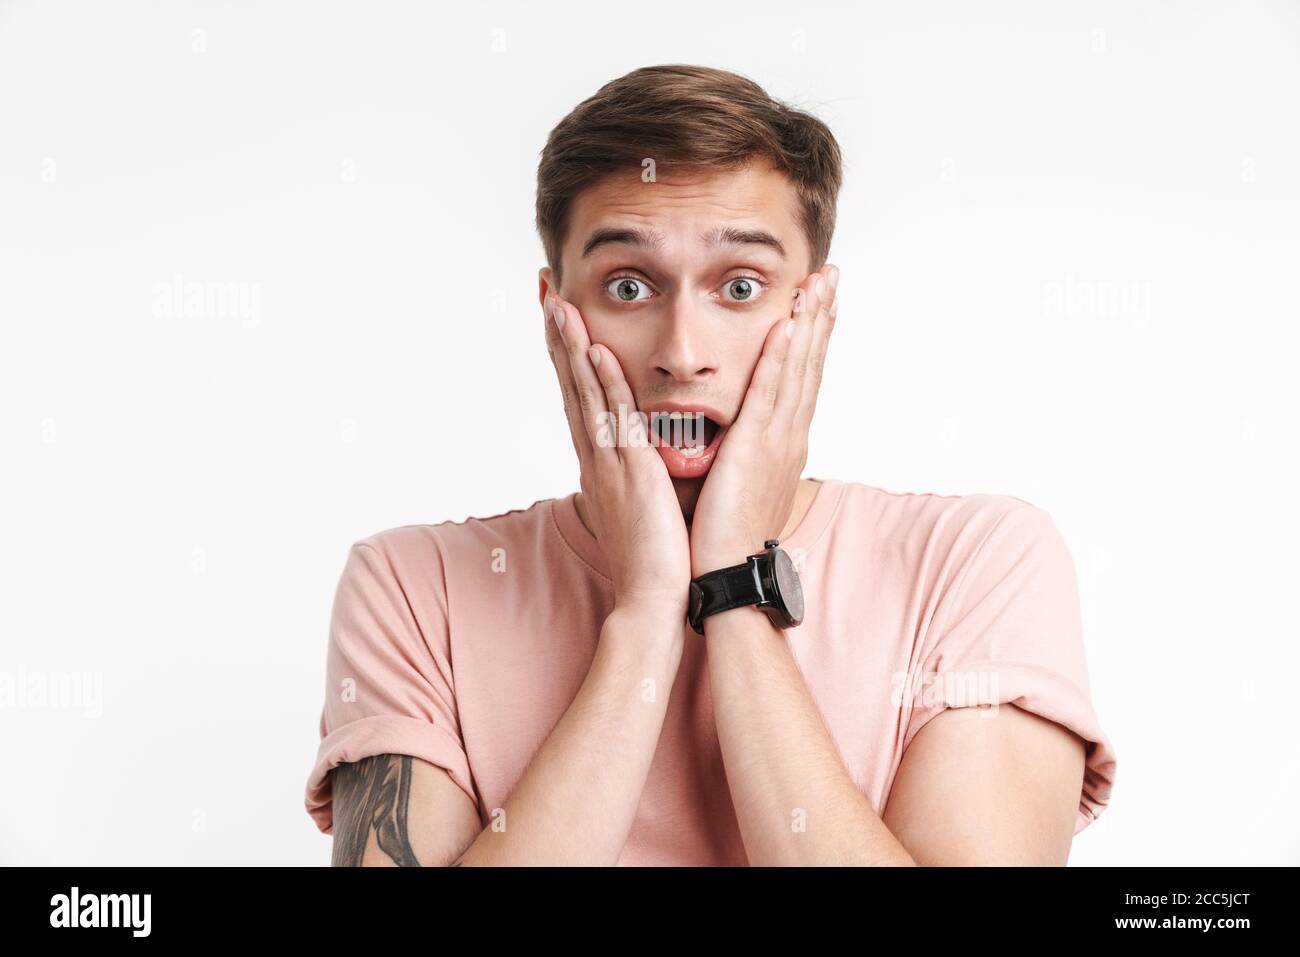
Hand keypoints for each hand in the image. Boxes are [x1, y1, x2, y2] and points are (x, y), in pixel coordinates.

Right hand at [543, 292, 692, 617]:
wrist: (654, 596)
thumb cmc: (655, 553)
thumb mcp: (641, 500)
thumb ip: (636, 470)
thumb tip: (641, 452)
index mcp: (602, 459)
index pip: (581, 395)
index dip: (568, 354)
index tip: (559, 317)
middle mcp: (597, 454)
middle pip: (571, 384)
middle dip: (558, 337)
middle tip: (546, 293)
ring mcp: (609, 460)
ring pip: (586, 392)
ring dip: (571, 346)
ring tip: (558, 304)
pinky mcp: (630, 470)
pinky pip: (614, 418)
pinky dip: (603, 383)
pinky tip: (595, 350)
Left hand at [688, 264, 838, 575]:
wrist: (726, 573)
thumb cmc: (724, 533)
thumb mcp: (738, 479)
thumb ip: (741, 449)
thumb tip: (736, 432)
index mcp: (782, 441)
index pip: (802, 376)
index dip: (812, 334)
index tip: (817, 298)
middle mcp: (788, 435)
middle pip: (810, 363)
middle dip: (821, 316)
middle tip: (830, 273)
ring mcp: (777, 440)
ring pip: (798, 370)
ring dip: (809, 323)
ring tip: (818, 282)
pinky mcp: (756, 449)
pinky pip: (770, 395)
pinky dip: (782, 359)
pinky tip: (788, 326)